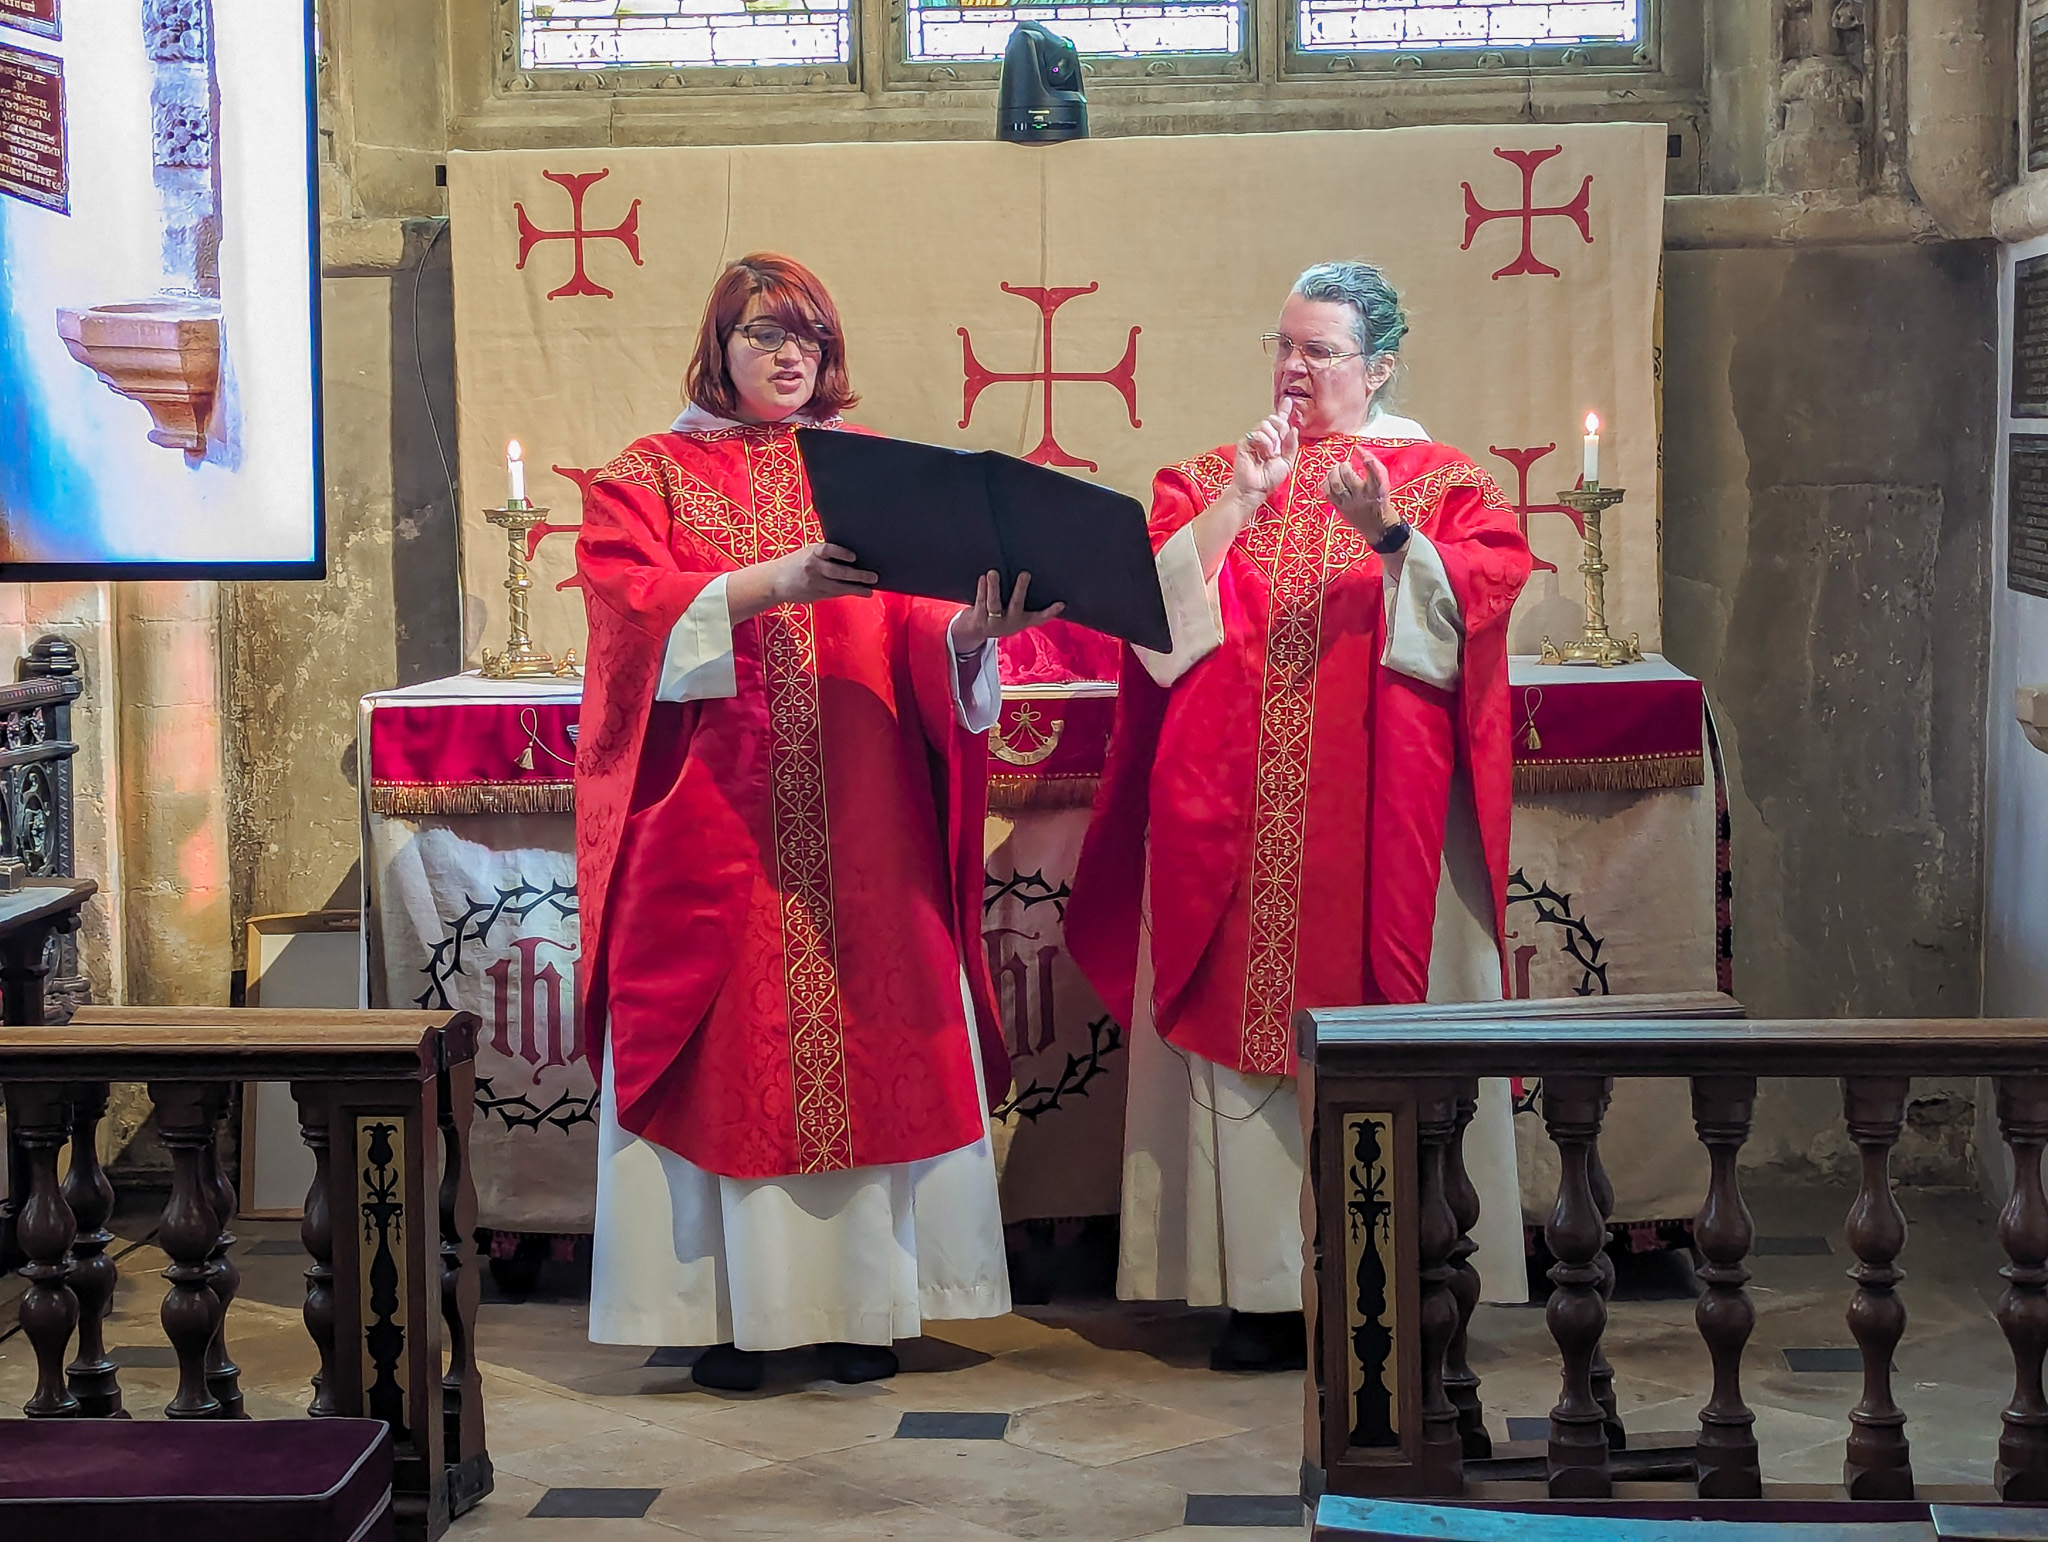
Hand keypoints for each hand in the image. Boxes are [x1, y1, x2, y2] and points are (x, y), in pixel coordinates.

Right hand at [767, 542, 877, 603]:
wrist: (774, 581)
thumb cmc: (795, 563)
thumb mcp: (807, 552)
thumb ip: (825, 554)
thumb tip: (851, 557)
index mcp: (811, 552)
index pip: (827, 550)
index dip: (840, 553)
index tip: (853, 557)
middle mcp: (813, 567)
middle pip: (837, 572)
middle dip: (857, 575)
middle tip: (873, 577)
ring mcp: (814, 583)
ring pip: (838, 587)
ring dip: (856, 588)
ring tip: (869, 590)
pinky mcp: (815, 594)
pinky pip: (834, 594)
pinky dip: (847, 593)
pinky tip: (859, 592)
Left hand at [950, 571, 1064, 651]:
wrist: (974, 632)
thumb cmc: (998, 616)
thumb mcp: (1015, 616)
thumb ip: (1025, 604)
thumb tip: (1043, 585)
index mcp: (1021, 621)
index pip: (1040, 618)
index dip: (1051, 612)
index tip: (1061, 603)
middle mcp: (1009, 622)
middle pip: (1016, 605)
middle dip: (1020, 590)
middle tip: (1025, 574)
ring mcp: (993, 621)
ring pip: (994, 604)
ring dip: (993, 588)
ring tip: (993, 573)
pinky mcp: (978, 618)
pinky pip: (980, 602)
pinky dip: (981, 589)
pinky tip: (983, 578)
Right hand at [1228, 411, 1298, 505]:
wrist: (1256, 488)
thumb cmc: (1270, 479)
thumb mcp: (1288, 461)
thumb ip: (1291, 444)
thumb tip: (1293, 429)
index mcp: (1275, 442)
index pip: (1280, 423)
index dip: (1284, 411)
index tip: (1289, 401)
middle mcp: (1265, 438)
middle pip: (1274, 420)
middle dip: (1280, 428)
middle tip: (1280, 445)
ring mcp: (1254, 439)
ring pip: (1266, 424)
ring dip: (1273, 438)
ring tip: (1272, 453)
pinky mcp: (1245, 442)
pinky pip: (1258, 432)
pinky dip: (1265, 442)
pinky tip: (1266, 453)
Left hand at [1326, 450, 1396, 542]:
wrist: (1380, 528)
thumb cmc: (1381, 503)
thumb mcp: (1383, 486)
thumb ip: (1373, 470)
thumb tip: (1359, 452)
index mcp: (1377, 489)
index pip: (1372, 468)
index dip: (1364, 456)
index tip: (1357, 449)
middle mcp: (1363, 496)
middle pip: (1348, 476)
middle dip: (1344, 466)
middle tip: (1345, 464)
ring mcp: (1351, 503)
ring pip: (1336, 485)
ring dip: (1333, 473)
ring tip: (1336, 469)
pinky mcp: (1342, 509)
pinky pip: (1329, 494)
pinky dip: (1326, 484)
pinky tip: (1329, 479)